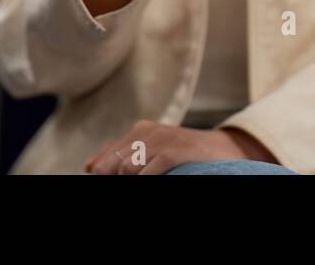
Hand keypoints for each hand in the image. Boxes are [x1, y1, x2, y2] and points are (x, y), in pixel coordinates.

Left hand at [84, 120, 275, 174]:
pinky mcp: (176, 150)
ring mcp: (163, 139)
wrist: (226, 149)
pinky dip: (146, 180)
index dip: (102, 174)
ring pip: (128, 166)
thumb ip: (122, 154)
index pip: (106, 157)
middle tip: (126, 183)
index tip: (106, 183)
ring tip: (143, 182)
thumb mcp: (153, 151)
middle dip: (114, 179)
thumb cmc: (186, 155)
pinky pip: (150, 169)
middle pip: (114, 163)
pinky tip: (150, 182)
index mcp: (140, 131)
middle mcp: (148, 131)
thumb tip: (89, 167)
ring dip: (131, 180)